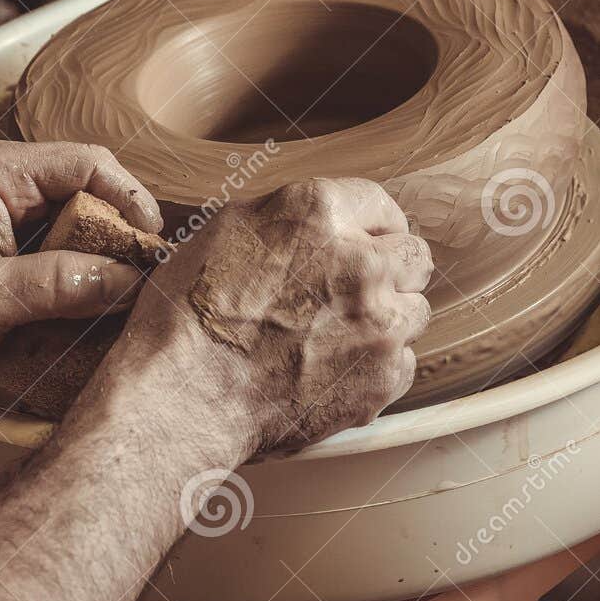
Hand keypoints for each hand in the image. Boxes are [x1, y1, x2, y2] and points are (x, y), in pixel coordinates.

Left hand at [0, 140, 162, 386]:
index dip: (129, 198)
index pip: (87, 162)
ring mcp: (2, 201)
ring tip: (130, 282)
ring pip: (77, 209)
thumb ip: (59, 284)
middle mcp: (1, 174)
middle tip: (147, 271)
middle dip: (121, 225)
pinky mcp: (4, 231)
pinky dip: (83, 258)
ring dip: (104, 245)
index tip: (152, 245)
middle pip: (88, 183)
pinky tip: (97, 290)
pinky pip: (60, 233)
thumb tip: (128, 280)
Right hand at [104, 177, 431, 468]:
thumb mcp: (226, 231)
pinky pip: (403, 363)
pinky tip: (330, 369)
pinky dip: (376, 366)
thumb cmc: (189, 313)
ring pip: (415, 311)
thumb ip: (291, 217)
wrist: (184, 396)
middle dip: (389, 269)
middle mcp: (361, 262)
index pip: (379, 204)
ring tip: (335, 334)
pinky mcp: (383, 379)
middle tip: (351, 290)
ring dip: (386, 319)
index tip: (364, 241)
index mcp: (318, 213)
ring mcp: (379, 324)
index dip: (369, 225)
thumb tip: (323, 223)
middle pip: (414, 257)